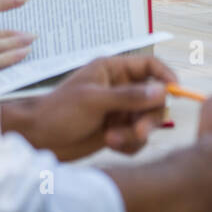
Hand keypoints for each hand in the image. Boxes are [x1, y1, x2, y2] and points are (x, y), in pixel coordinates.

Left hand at [12, 55, 175, 160]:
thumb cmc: (58, 112)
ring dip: (135, 133)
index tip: (175, 90)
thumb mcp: (94, 100)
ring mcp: (120, 110)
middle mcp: (121, 88)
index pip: (150, 65)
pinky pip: (137, 137)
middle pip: (154, 97)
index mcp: (114, 70)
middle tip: (139, 132)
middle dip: (149, 116)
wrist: (36, 140)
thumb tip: (163, 91)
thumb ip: (129, 96)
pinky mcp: (117, 130)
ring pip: (147, 120)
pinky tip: (111, 146)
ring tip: (114, 141)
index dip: (166, 75)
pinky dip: (129, 144)